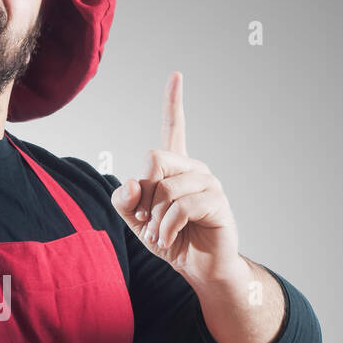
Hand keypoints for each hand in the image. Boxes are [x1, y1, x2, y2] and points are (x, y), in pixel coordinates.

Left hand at [110, 72, 241, 287]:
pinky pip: (180, 207)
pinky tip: (167, 239)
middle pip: (154, 158)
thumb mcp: (137, 220)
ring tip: (159, 234)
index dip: (173, 102)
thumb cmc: (169, 239)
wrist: (197, 267)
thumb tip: (130, 182)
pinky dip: (166, 228)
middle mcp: (193, 168)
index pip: (173, 128)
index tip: (176, 75)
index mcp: (175, 167)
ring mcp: (208, 182)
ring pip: (165, 188)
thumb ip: (124, 200)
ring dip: (154, 219)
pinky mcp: (217, 202)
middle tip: (146, 218)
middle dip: (142, 194)